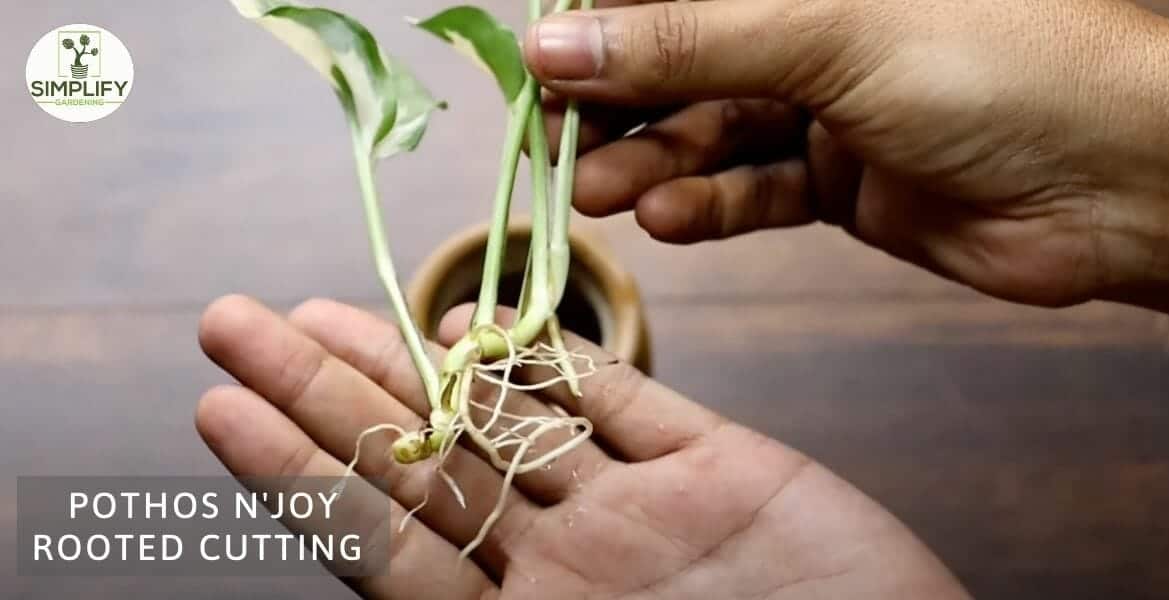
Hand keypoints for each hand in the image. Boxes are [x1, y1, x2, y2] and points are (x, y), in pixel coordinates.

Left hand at [196, 294, 969, 598]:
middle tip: (234, 324)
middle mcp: (567, 573)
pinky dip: (556, 360)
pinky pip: (622, 403)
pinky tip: (486, 324)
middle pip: (423, 464)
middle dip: (324, 395)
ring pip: (505, 419)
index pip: (383, 543)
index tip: (219, 410)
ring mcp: (640, 517)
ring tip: (324, 309)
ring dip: (416, 362)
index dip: (299, 478)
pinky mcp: (720, 470)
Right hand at [525, 0, 1168, 317]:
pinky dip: (711, 206)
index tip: (538, 57)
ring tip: (600, 193)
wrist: (1113, 183)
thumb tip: (558, 43)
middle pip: (683, 59)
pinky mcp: (842, 179)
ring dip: (651, 163)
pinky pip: (754, 190)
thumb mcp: (824, 35)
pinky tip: (673, 218)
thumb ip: (685, 42)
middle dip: (618, 102)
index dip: (603, 18)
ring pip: (710, 131)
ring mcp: (827, 104)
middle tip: (556, 141)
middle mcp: (812, 28)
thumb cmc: (1000, 65)